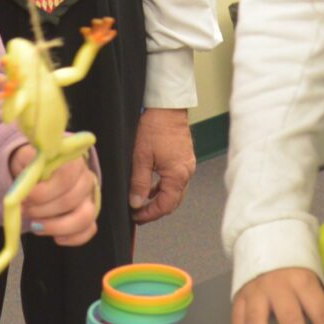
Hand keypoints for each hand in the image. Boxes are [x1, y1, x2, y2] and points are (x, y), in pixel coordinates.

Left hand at [15, 146, 98, 246]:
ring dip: (56, 226)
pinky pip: (89, 230)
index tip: (24, 198)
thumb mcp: (25, 160)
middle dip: (42, 210)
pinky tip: (56, 237)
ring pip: (84, 217)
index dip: (43, 192)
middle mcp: (86, 179)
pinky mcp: (90, 215)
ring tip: (36, 226)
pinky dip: (72, 238)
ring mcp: (90, 198)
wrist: (36, 174)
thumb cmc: (31, 167)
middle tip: (24, 210)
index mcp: (72, 161)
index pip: (65, 178)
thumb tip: (26, 185)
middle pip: (71, 200)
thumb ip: (27, 168)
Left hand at [129, 108, 194, 223]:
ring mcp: (187, 165)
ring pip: (175, 191)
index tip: (136, 217)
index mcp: (178, 175)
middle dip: (155, 210)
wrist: (166, 106)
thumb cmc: (154, 127)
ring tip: (142, 202)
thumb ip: (139, 182)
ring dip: (159, 199)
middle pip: (173, 201)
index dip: (150, 214)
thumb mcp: (141, 157)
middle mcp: (187, 172)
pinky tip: (151, 186)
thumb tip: (136, 203)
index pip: (166, 205)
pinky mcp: (185, 158)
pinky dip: (164, 187)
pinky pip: (176, 180)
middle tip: (138, 214)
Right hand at [232, 265, 323, 323]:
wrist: (266, 244)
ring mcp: (257, 290)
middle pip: (290, 320)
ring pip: (257, 321)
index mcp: (304, 282)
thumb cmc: (295, 272)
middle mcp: (279, 285)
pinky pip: (238, 320)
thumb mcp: (314, 287)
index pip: (322, 314)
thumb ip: (323, 317)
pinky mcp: (240, 295)